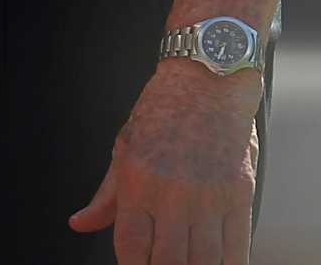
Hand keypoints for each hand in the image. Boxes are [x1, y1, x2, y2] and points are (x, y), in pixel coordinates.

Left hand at [69, 63, 261, 264]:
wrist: (211, 74)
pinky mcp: (240, 190)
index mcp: (139, 183)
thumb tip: (80, 223)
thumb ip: (106, 194)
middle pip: (168, 263)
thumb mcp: (126, 146)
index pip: (131, 250)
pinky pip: (236, 243)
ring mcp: (209, 194)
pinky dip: (232, 264)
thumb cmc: (165, 107)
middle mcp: (173, 193)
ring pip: (203, 260)